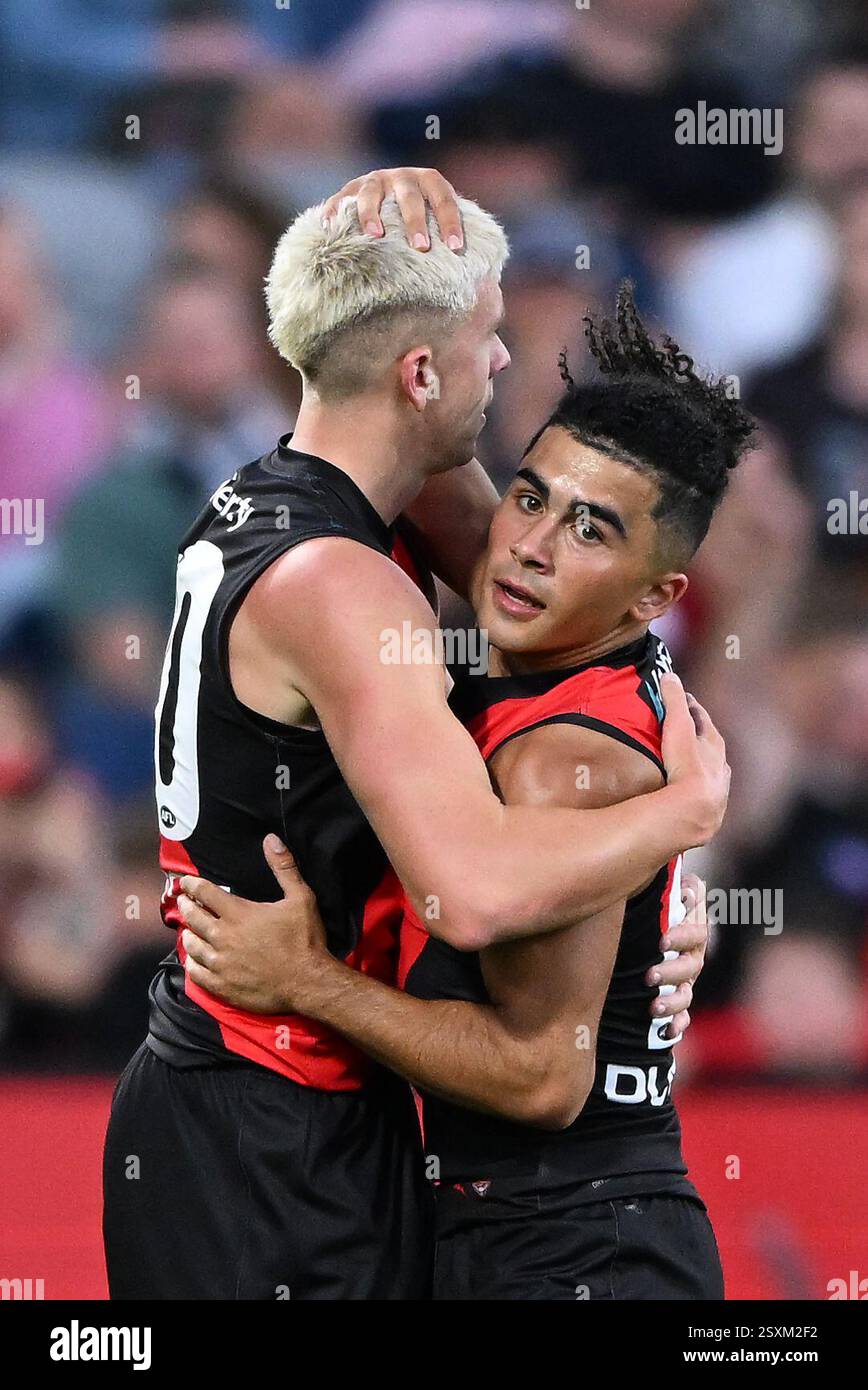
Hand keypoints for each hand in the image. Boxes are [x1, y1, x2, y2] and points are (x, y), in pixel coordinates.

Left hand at [177, 836, 328, 1012]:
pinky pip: (196, 974)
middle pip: (193, 918)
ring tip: (189, 931)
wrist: (308, 982)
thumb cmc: (304, 940)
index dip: (192, 885)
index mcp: (238, 914)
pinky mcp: (222, 986)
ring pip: (191, 946)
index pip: (205, 893)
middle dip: (186, 906)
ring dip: (189, 934)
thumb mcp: (301, 898)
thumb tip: (271, 839)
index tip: (185, 882)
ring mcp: (220, 963)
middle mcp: (223, 937)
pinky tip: (194, 961)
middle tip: (184, 902)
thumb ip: (284, 868)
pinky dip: (192, 965)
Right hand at [321, 167, 463, 250]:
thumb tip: (486, 285)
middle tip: (421, 248)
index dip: (451, 222)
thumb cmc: (422, 224)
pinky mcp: (349, 191)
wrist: (388, 198)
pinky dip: (333, 212)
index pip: (444, 198)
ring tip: (374, 236)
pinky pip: (339, 200)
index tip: (456, 249)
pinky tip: (329, 227)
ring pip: (372, 193)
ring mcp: (373, 181)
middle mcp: (401, 177)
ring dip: (373, 214)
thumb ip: (455, 242)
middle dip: (415, 222)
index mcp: (429, 181)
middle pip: (409, 196)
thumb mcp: (439, 224)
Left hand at [646, 873, 707, 1040]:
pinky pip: (682, 1017)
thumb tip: (684, 884)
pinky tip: (668, 1031)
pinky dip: (677, 1024)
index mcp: (687, 928)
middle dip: (672, 971)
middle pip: (691, 965)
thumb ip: (668, 886)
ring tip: (653, 1007)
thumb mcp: (651, 897)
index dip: (683, 934)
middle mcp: (690, 955)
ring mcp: (684, 980)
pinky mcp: (673, 1002)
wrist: (629, 941)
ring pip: (686, 993)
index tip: (662, 940)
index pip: (696, 931)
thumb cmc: (642, 912)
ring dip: (673, 1001)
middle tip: (650, 976)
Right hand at [660, 674, 729, 845]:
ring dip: (700, 770)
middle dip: (700, 740)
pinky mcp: (706, 819)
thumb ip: (674, 701)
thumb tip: (669, 675)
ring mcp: (715, 796)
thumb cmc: (688, 767)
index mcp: (714, 748)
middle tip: (684, 732)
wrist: (693, 813)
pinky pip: (701, 802)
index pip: (703, 723)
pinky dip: (693, 797)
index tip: (681, 701)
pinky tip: (683, 802)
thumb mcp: (678, 728)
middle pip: (711, 750)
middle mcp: (720, 772)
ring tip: (685, 769)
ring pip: (710, 778)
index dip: (691, 711)